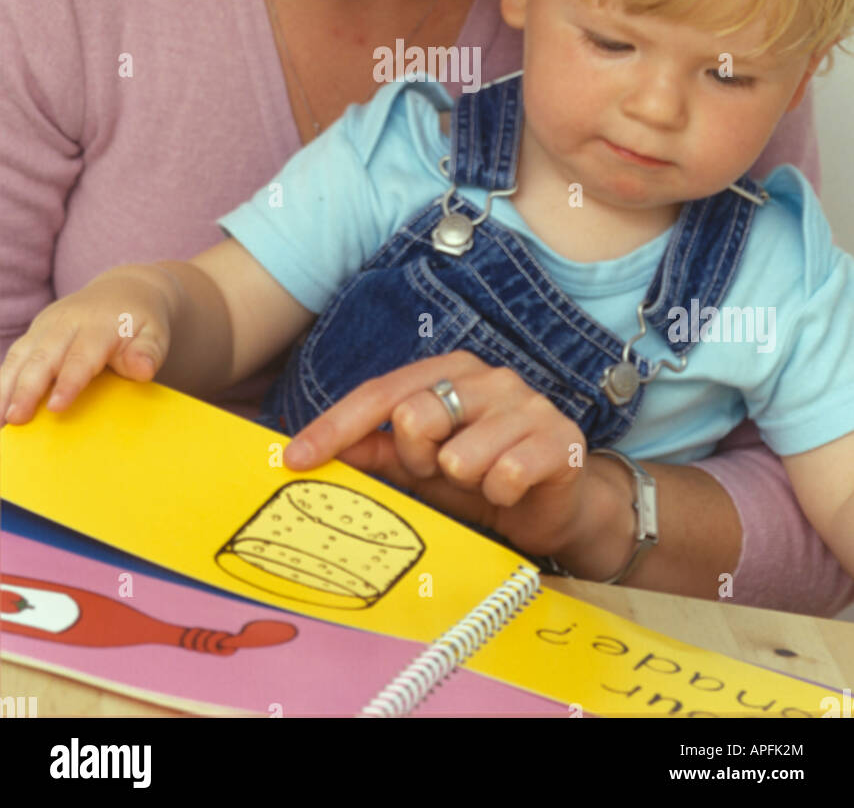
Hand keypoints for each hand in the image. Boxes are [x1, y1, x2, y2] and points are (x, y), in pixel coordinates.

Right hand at [0, 269, 173, 424]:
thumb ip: (149, 352)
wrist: (124, 292)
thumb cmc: (141, 323)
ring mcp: (46, 325)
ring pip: (20, 356)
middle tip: (14, 420)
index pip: (81, 356)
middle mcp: (67, 321)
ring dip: (5, 388)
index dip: (68, 382)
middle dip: (26, 389)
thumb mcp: (155, 334)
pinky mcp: (34, 332)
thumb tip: (142, 369)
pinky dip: (2, 382)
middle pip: (42, 357)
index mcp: (99, 324)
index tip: (55, 408)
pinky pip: (14, 357)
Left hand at [282, 351, 591, 559]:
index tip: (295, 459)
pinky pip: (506, 475)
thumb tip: (315, 450)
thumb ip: (378, 452)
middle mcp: (489, 377)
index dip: (334, 427)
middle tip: (443, 474)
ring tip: (484, 484)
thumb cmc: (485, 478)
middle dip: (419, 463)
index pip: (380, 393)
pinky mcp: (560, 438)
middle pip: (415, 417)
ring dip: (464, 484)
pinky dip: (501, 496)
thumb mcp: (424, 469)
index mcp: (451, 372)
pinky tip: (514, 493)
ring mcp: (527, 403)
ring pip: (460, 455)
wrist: (559, 508)